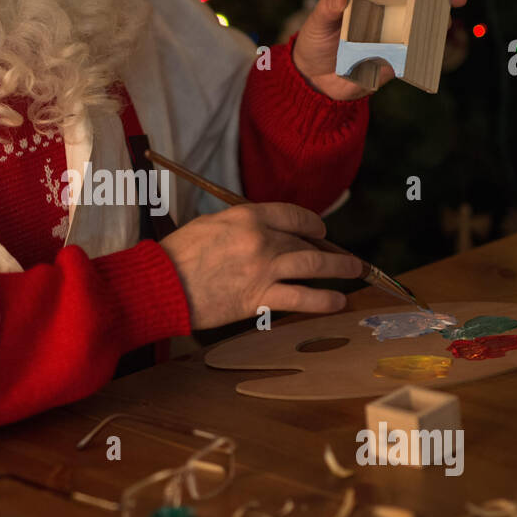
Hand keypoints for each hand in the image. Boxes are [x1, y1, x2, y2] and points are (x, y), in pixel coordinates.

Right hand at [159, 203, 361, 329]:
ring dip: (340, 269)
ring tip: (355, 272)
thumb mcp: (209, 225)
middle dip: (327, 250)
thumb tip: (260, 233)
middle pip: (305, 242)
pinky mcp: (259, 298)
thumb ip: (239, 227)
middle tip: (343, 256)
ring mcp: (263, 269)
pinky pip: (302, 299)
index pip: (292, 214)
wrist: (161, 285)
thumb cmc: (177, 256)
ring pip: (313, 266)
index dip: (311, 223)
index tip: (320, 232)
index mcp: (246, 215)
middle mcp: (261, 239)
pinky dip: (324, 300)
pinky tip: (338, 301)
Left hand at [291, 0, 468, 99]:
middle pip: (422, 7)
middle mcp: (389, 19)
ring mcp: (393, 43)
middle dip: (442, 0)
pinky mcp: (391, 66)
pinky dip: (411, 59)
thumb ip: (329, 6)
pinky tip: (409, 55)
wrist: (312, 77)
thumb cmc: (317, 40)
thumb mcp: (318, 20)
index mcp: (375, 0)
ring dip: (433, 29)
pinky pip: (407, 62)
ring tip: (439, 24)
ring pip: (421, 34)